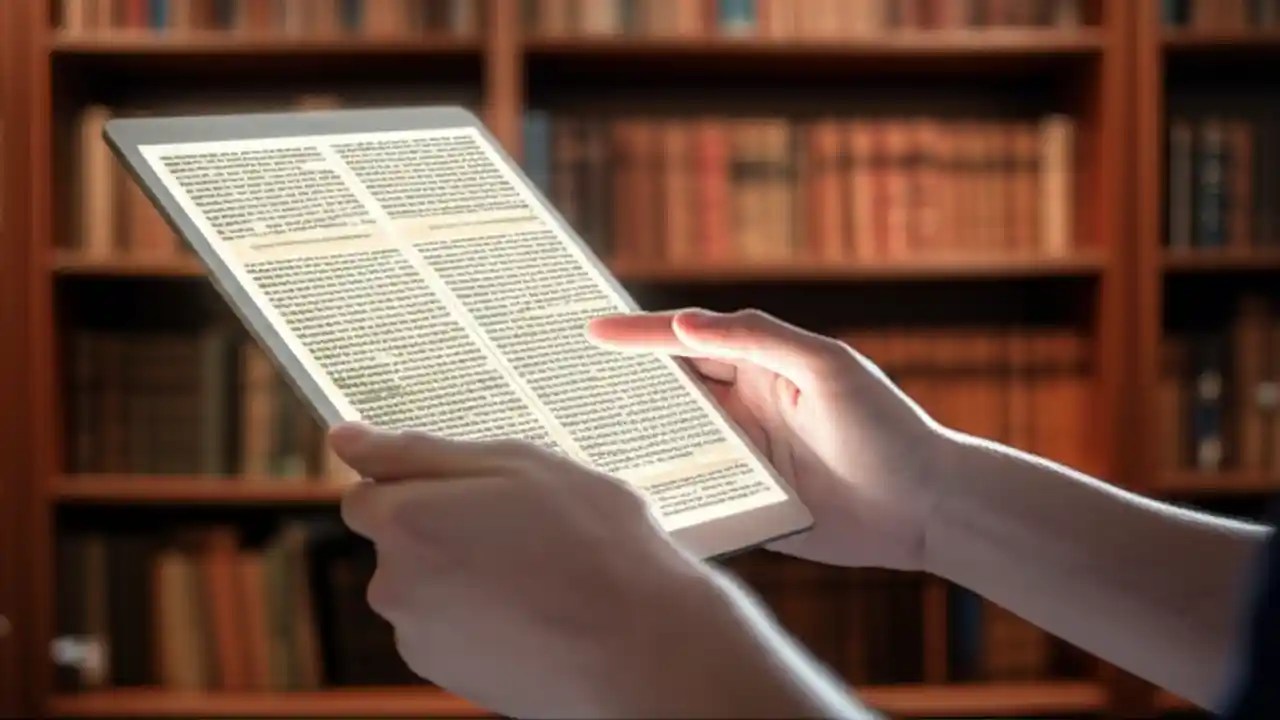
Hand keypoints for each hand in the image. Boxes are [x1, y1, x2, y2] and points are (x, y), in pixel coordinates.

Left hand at [331, 424, 843, 718]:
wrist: (640, 649)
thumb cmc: (592, 544)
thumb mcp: (517, 466)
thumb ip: (419, 452)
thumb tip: (344, 437)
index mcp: (406, 522)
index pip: (367, 493)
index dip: (419, 485)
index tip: (472, 493)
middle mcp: (394, 585)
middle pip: (399, 541)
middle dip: (444, 528)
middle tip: (522, 527)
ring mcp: (418, 637)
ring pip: (427, 586)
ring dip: (464, 574)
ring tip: (538, 573)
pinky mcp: (446, 675)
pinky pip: (449, 628)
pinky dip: (479, 617)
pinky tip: (533, 612)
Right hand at [587, 308, 948, 570]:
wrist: (925, 507)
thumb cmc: (883, 425)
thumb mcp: (826, 367)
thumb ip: (759, 338)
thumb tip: (686, 324)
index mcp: (759, 368)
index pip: (687, 344)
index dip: (640, 336)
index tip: (592, 331)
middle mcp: (744, 410)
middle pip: (671, 393)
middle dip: (622, 385)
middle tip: (565, 382)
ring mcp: (742, 458)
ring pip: (674, 444)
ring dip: (634, 440)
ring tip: (578, 437)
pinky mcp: (746, 503)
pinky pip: (694, 493)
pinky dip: (661, 491)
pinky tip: (625, 495)